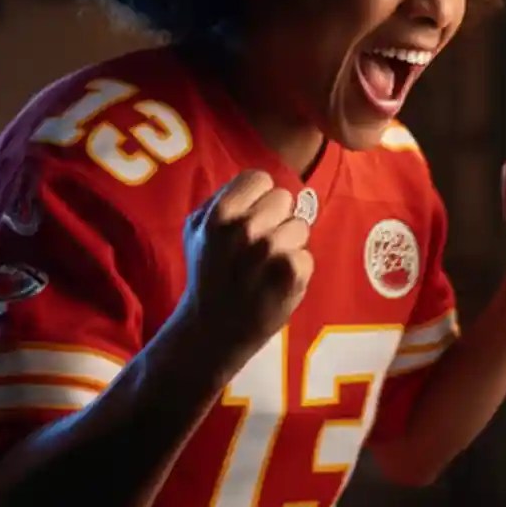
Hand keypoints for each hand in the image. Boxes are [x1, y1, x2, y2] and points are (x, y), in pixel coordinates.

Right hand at [179, 170, 313, 373]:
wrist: (213, 328)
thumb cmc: (208, 274)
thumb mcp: (198, 230)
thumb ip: (224, 199)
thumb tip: (258, 182)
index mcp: (219, 212)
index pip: (260, 178)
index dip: (259, 198)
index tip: (251, 218)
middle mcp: (245, 228)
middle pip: (285, 198)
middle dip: (276, 219)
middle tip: (260, 247)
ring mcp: (270, 250)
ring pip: (300, 225)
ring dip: (289, 245)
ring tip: (267, 267)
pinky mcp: (291, 272)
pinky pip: (307, 254)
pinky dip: (298, 269)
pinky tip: (277, 283)